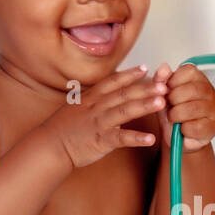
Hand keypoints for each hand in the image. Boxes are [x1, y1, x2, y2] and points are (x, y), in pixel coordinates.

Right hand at [46, 65, 165, 168]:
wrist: (50, 146)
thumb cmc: (63, 129)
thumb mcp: (77, 107)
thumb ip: (94, 100)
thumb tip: (107, 95)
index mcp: (92, 98)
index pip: (113, 82)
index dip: (130, 74)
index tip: (145, 68)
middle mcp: (97, 107)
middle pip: (124, 93)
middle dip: (145, 88)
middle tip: (164, 84)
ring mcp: (100, 122)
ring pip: (125, 111)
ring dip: (144, 105)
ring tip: (162, 102)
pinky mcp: (101, 140)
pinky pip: (122, 138)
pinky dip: (136, 138)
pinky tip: (151, 138)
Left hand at [152, 62, 214, 151]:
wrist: (177, 136)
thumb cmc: (173, 112)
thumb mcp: (163, 94)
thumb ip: (161, 80)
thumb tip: (164, 67)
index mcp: (197, 78)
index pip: (187, 71)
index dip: (172, 82)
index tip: (168, 91)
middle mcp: (209, 90)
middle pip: (190, 90)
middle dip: (173, 100)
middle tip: (169, 107)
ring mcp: (213, 108)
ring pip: (192, 109)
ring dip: (176, 115)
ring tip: (173, 118)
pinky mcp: (212, 127)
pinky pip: (194, 126)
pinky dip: (183, 129)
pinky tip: (182, 128)